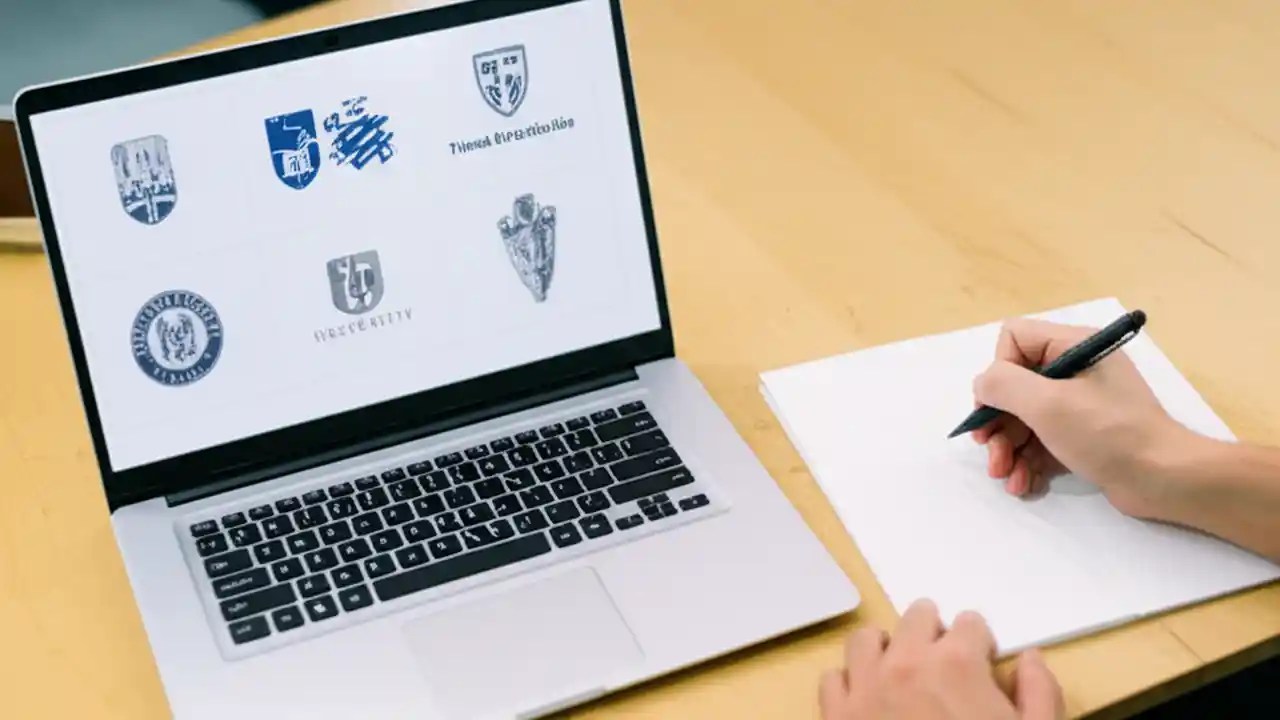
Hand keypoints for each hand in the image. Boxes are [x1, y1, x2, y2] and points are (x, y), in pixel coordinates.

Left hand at [820, 600, 1062, 719]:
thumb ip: (1039, 694)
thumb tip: (1030, 659)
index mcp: (958, 664)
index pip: (970, 623)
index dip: (980, 645)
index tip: (982, 665)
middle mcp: (906, 663)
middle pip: (916, 617)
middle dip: (933, 633)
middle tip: (943, 662)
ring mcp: (864, 687)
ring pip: (866, 640)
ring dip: (885, 649)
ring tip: (900, 672)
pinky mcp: (835, 716)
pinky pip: (833, 679)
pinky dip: (849, 684)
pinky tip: (866, 703)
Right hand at [971, 318, 1189, 517]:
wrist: (1165, 479)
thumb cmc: (1108, 432)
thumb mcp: (1048, 404)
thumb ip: (1004, 385)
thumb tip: (983, 385)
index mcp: (1072, 346)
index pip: (1014, 339)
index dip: (998, 372)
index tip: (996, 407)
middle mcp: (1076, 368)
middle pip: (1014, 385)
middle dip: (997, 423)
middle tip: (991, 454)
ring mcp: (1080, 403)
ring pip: (1024, 418)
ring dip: (1008, 448)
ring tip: (1006, 477)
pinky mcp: (1084, 435)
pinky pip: (1042, 441)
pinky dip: (1028, 462)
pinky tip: (1024, 485)